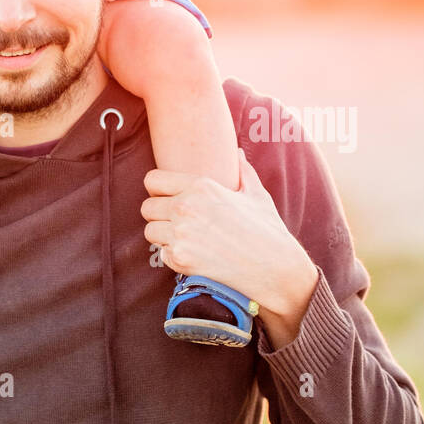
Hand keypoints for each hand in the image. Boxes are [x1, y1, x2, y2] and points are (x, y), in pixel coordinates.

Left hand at [141, 149, 317, 321]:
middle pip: (147, 207)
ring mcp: (181, 234)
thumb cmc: (268, 230)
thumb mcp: (256, 194)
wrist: (276, 270)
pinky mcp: (180, 259)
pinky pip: (162, 254)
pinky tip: (194, 255)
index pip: (152, 180)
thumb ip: (242, 171)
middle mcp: (186, 207)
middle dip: (159, 214)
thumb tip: (238, 153)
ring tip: (185, 238)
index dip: (158, 190)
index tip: (167, 198)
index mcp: (201, 186)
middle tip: (177, 222)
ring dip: (164, 235)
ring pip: (150, 231)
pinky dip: (173, 256)